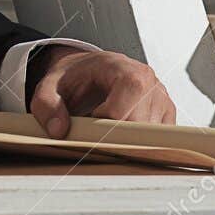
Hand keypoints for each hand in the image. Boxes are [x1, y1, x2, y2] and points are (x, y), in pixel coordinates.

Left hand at [29, 46, 175, 138]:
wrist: (90, 70)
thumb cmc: (75, 77)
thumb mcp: (50, 86)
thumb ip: (47, 105)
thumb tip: (58, 131)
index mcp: (124, 69)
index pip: (123, 111)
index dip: (103, 128)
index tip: (89, 128)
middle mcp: (150, 83)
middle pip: (140, 128)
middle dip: (116, 139)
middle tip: (95, 136)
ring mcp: (162, 100)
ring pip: (152, 139)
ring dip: (128, 143)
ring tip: (107, 132)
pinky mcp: (167, 116)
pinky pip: (159, 141)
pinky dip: (139, 145)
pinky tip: (121, 136)